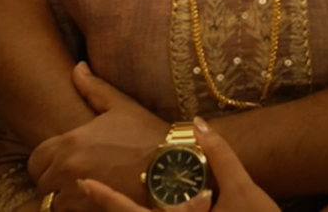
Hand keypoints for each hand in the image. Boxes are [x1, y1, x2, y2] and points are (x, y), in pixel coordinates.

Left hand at [30, 62, 168, 211]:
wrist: (175, 166)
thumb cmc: (149, 134)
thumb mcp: (122, 106)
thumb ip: (93, 87)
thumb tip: (77, 67)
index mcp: (71, 142)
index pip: (35, 159)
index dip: (47, 161)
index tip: (62, 161)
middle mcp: (68, 169)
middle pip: (41, 183)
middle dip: (54, 180)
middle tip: (76, 175)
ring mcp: (79, 194)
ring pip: (53, 202)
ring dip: (65, 197)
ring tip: (87, 188)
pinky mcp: (91, 210)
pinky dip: (78, 208)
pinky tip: (95, 199)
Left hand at [76, 117, 278, 211]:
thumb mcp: (241, 187)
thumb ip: (221, 154)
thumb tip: (201, 123)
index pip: (129, 210)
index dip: (105, 197)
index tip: (85, 182)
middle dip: (108, 205)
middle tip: (87, 185)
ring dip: (121, 210)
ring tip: (102, 195)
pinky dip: (143, 210)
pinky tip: (140, 204)